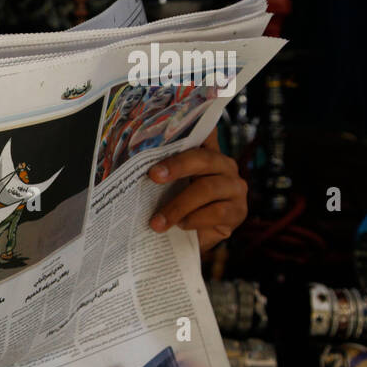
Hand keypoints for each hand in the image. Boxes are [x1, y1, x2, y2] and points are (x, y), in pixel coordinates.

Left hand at [147, 129, 246, 251]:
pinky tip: (181, 225)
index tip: (169, 126)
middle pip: (203, 159)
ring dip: (178, 206)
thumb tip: (128, 164)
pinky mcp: (239, 211)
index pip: (202, 132)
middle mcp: (224, 166)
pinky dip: (194, 219)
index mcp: (206, 154)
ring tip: (157, 222)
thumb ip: (161, 172)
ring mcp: (235, 187)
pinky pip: (217, 212)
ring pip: (208, 189)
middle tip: (153, 176)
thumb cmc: (177, 208)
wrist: (193, 240)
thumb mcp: (167, 188)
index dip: (190, 126)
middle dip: (176, 166)